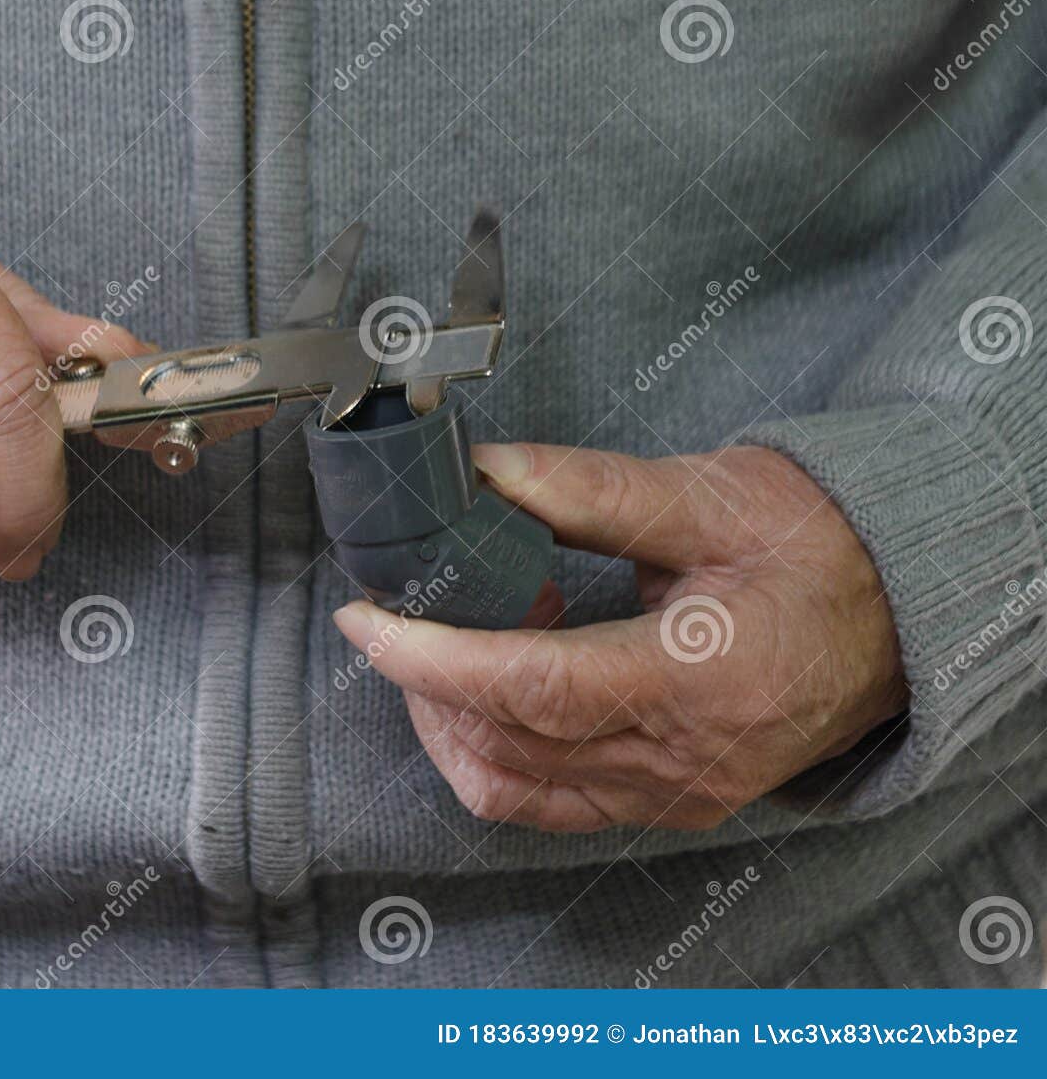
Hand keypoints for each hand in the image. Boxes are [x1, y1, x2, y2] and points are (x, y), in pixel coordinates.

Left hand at [332, 443, 907, 831]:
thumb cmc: (823, 549)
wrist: (904, 616)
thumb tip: (483, 471)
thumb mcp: (711, 495)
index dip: (435, 659)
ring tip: (459, 640)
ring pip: (513, 786)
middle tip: (406, 609)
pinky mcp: (667, 803)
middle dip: (427, 679)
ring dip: (452, 719)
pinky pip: (547, 800)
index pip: (535, 690)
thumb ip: (587, 489)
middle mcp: (685, 758)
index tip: (371, 622)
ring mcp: (674, 793)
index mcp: (704, 677)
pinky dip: (494, 748)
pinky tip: (498, 684)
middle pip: (509, 742)